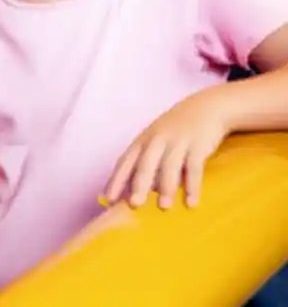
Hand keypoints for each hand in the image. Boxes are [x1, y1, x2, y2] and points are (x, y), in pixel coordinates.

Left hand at [103, 93, 229, 209]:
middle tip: (134, 204)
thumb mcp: (156, 141)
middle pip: (145, 164)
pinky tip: (191, 202)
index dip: (117, 180)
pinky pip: (194, 168)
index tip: (108, 199)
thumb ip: (146, 163)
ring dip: (167, 187)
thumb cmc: (175, 130)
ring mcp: (178, 142)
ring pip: (169, 166)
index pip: (125, 162)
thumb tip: (138, 192)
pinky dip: (193, 186)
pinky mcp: (198, 145)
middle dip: (139, 184)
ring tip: (164, 207)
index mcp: (143, 141)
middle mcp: (157, 140)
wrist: (206, 108)